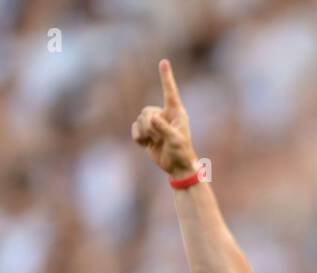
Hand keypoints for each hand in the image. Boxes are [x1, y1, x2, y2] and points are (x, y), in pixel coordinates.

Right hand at [131, 59, 198, 177]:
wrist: (177, 168)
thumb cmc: (181, 153)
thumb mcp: (175, 140)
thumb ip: (163, 128)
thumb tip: (151, 118)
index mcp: (176, 112)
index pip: (170, 92)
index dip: (166, 77)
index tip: (164, 62)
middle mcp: (165, 114)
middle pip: (146, 111)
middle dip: (149, 126)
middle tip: (159, 138)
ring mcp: (155, 123)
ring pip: (140, 120)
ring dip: (145, 133)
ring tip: (156, 142)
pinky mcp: (147, 133)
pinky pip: (134, 129)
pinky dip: (138, 137)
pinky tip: (146, 144)